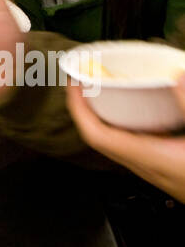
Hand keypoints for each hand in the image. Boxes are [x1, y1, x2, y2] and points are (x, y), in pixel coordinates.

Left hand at [66, 73, 184, 202]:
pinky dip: (132, 123)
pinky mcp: (168, 169)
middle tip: (87, 77)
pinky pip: (137, 144)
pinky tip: (147, 110)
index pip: (96, 134)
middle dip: (88, 105)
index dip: (78, 107)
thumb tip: (177, 76)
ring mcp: (157, 170)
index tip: (73, 81)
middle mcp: (147, 166)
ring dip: (108, 115)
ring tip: (108, 89)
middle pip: (101, 137)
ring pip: (118, 142)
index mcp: (150, 157)